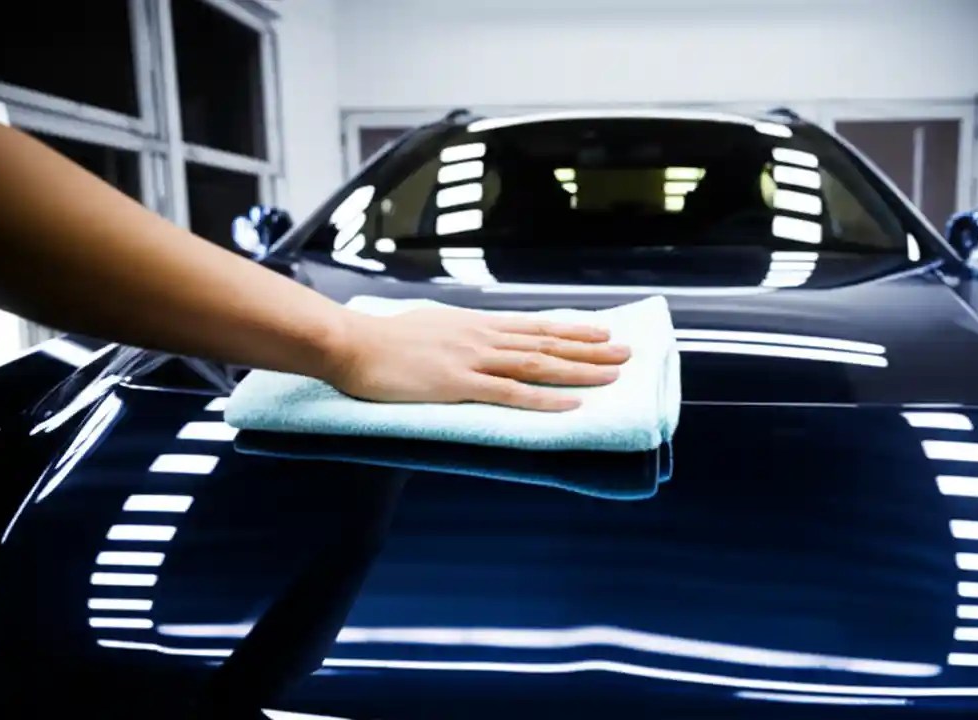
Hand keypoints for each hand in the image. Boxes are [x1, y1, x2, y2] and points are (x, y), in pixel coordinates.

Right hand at [320, 306, 631, 410]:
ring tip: (612, 374)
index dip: (572, 329)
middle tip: (625, 353)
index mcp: (476, 324)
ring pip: (538, 364)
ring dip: (579, 370)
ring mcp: (474, 361)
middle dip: (590, 349)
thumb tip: (476, 336)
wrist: (352, 344)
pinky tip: (570, 404)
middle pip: (547, 343)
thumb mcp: (432, 325)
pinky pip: (511, 394)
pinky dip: (544, 400)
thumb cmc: (384, 339)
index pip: (535, 326)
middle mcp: (483, 337)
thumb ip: (460, 333)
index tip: (602, 331)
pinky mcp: (460, 385)